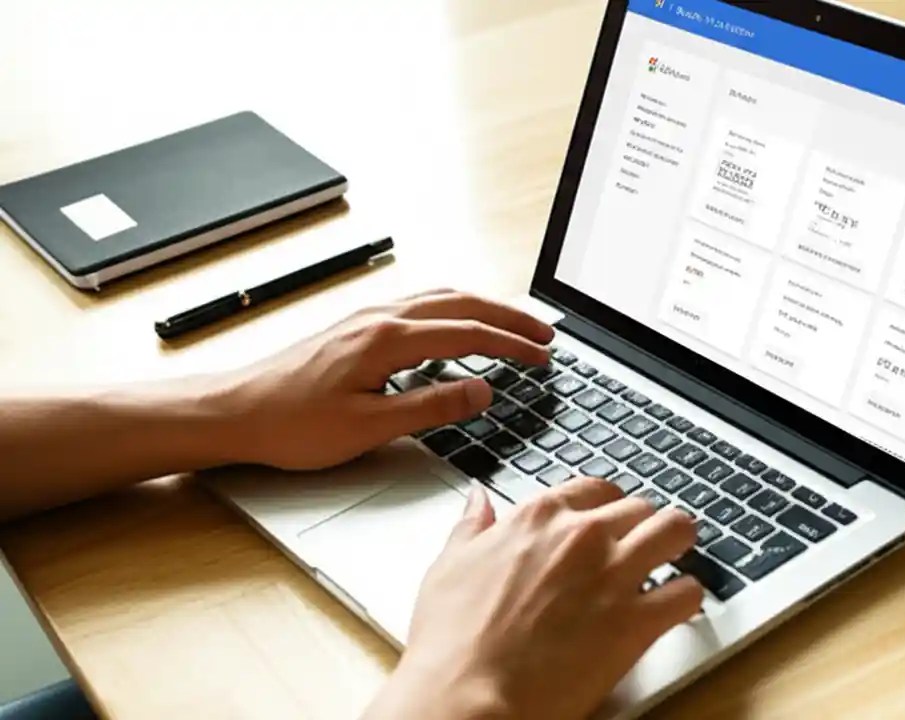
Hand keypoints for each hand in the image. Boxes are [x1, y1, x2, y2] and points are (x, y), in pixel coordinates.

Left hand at [221, 289, 553, 469]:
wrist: (235, 411)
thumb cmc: (292, 425)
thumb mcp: (369, 428)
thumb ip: (432, 408)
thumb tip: (482, 392)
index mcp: (388, 340)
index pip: (469, 334)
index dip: (512, 345)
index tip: (544, 356)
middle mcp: (380, 318)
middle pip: (462, 304)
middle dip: (510, 317)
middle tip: (546, 334)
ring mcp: (367, 318)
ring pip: (441, 298)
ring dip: (484, 308)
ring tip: (514, 325)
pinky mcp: (357, 327)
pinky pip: (420, 305)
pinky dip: (454, 309)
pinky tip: (458, 324)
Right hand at [364, 478, 702, 719]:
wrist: (468, 696)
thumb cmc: (452, 641)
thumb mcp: (450, 566)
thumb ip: (473, 527)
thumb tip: (478, 499)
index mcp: (539, 517)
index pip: (594, 489)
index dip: (606, 506)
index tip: (607, 521)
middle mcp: (583, 536)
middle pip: (640, 507)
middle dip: (642, 525)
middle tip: (640, 544)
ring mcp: (615, 575)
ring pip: (676, 530)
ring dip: (677, 543)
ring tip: (674, 559)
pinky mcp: (637, 621)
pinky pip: (688, 592)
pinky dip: (688, 597)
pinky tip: (677, 606)